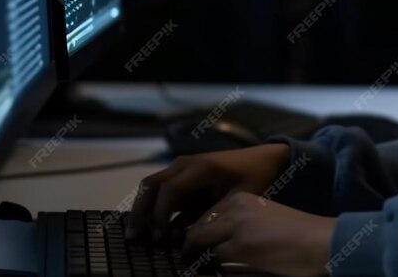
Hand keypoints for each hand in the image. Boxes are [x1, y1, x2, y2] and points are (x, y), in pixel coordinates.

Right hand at [128, 143, 290, 241]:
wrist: (263, 159)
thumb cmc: (254, 177)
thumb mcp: (239, 199)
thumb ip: (214, 215)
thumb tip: (190, 238)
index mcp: (201, 167)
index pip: (169, 189)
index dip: (160, 213)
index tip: (160, 237)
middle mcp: (186, 165)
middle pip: (151, 185)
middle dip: (140, 211)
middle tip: (134, 237)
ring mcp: (182, 168)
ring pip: (151, 186)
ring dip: (142, 210)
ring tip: (137, 236)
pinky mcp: (183, 176)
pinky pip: (161, 191)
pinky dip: (153, 208)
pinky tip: (152, 229)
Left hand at [183, 191, 335, 276]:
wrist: (320, 241)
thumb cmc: (297, 235)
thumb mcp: (263, 220)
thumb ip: (239, 225)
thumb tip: (212, 244)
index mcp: (243, 197)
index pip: (205, 217)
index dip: (198, 236)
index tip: (197, 250)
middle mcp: (236, 205)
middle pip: (198, 228)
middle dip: (192, 247)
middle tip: (193, 263)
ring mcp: (237, 223)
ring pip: (200, 242)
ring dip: (199, 258)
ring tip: (200, 268)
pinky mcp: (241, 244)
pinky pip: (213, 258)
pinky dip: (210, 267)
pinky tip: (215, 272)